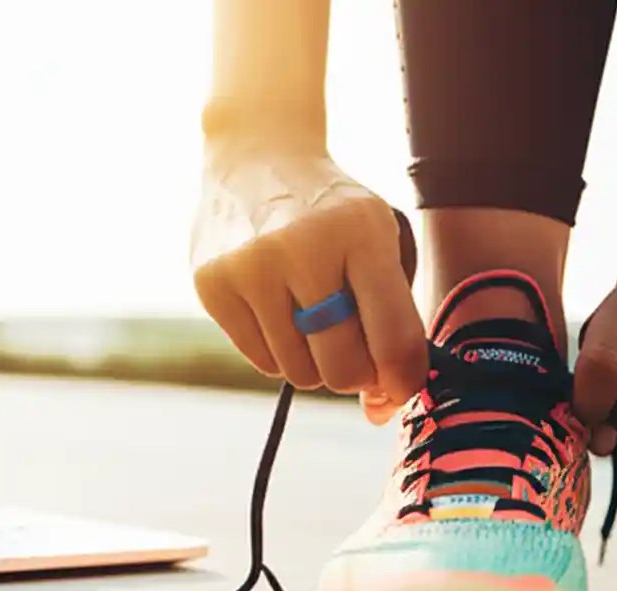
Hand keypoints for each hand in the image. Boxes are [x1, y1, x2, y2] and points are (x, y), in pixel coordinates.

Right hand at [191, 144, 426, 409]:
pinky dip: (280, 352)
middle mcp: (301, 248)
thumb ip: (392, 317)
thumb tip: (380, 408)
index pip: (392, 337)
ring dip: (315, 362)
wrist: (255, 156)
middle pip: (343, 366)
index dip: (403, 379)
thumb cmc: (331, 213)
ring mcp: (249, 267)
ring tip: (312, 321)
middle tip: (355, 354)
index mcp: (360, 232)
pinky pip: (261, 360)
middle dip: (357, 375)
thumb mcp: (377, 239)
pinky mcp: (212, 284)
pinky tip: (280, 313)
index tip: (399, 387)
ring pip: (299, 371)